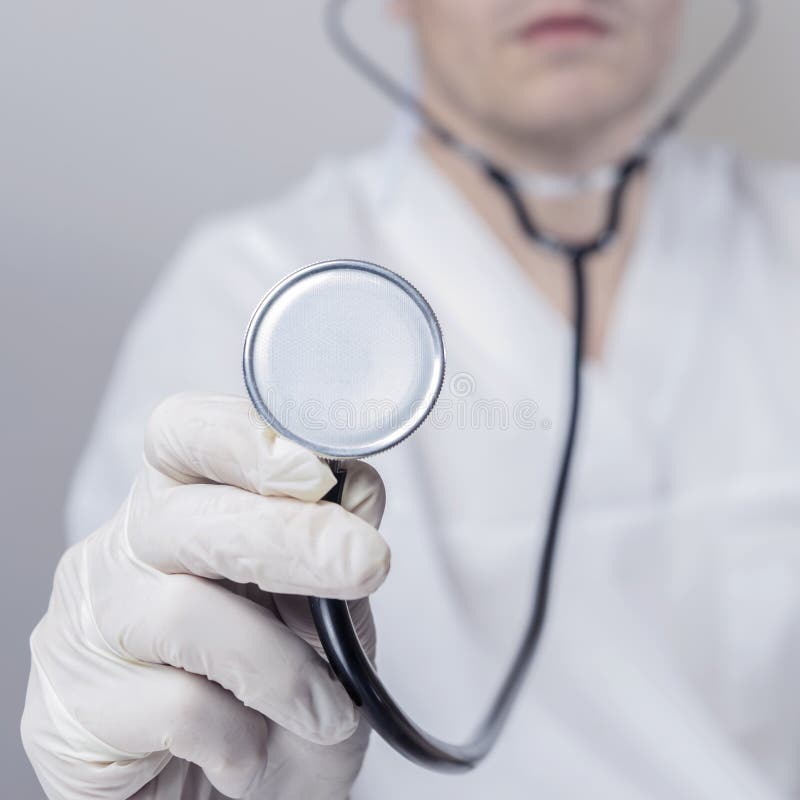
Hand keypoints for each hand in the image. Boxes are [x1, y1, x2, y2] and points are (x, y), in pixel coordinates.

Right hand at [21, 392, 387, 799]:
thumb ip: (333, 545)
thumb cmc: (276, 689)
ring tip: (323, 711)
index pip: (187, 434)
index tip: (316, 471)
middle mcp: (123, 550)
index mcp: (180, 506)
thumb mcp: (325, 610)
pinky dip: (242, 737)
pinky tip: (250, 755)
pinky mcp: (66, 707)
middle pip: (186, 514)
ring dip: (282, 671)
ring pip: (187, 614)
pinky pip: (175, 708)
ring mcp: (87, 625)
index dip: (246, 440)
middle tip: (365, 562)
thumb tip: (357, 488)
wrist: (236, 795)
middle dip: (289, 537)